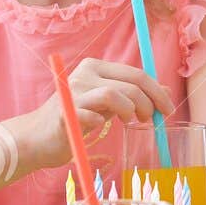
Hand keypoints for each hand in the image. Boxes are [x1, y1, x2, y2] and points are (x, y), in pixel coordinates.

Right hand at [10, 58, 174, 169]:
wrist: (38, 137)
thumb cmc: (76, 120)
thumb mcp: (107, 104)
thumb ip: (131, 95)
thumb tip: (165, 90)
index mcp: (95, 67)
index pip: (136, 73)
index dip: (157, 91)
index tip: (168, 109)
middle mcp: (84, 74)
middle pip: (130, 82)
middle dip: (149, 103)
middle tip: (152, 120)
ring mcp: (73, 92)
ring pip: (114, 94)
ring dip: (130, 110)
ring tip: (130, 123)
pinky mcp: (64, 112)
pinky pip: (91, 115)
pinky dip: (100, 122)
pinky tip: (99, 127)